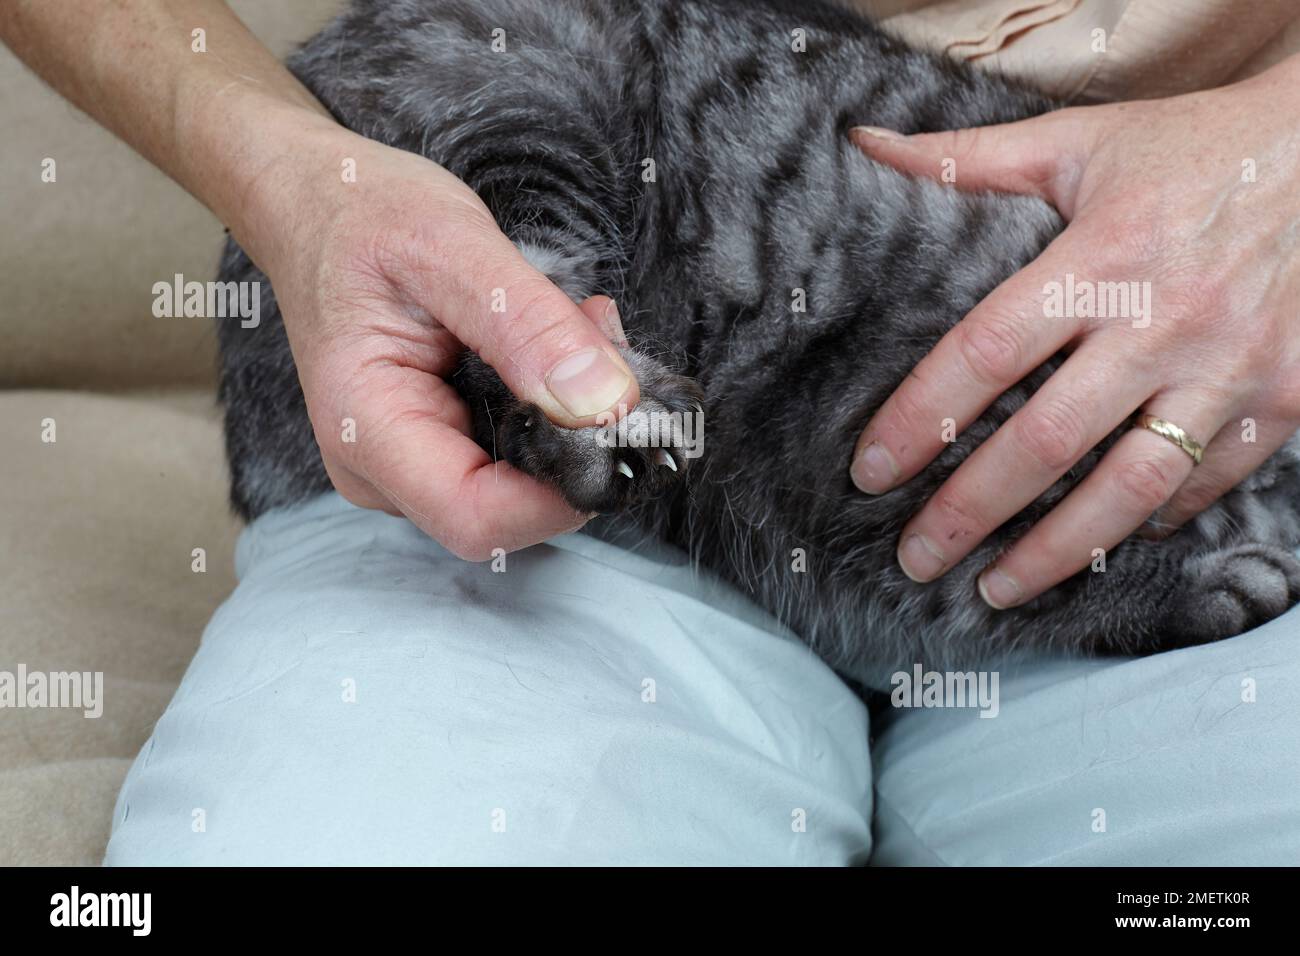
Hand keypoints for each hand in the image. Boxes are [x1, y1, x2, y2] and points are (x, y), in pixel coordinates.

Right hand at [1, 0, 637, 561]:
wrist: (319, 201)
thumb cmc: (361, 214)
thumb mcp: (449, 245)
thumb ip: (528, 326)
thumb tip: (604, 402)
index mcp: (366, 430)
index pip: (477, 519)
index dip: (561, 494)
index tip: (619, 422)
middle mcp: (387, 469)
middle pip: (512, 511)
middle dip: (579, 441)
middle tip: (605, 344)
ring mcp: (415, 463)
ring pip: (527, 482)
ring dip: (577, 416)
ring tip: (584, 327)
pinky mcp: (445, 443)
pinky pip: (522, 450)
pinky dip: (561, 402)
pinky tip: (567, 342)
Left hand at [848, 54, 1299, 608]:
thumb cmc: (1190, 149)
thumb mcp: (1079, 141)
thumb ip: (967, 160)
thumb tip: (866, 146)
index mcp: (1101, 257)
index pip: (985, 355)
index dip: (919, 419)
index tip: (871, 472)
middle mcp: (1164, 320)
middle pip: (1047, 440)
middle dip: (970, 511)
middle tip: (916, 557)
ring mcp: (1230, 366)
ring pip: (1130, 484)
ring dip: (1057, 549)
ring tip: (995, 589)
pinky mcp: (1285, 397)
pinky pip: (1209, 481)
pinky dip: (1154, 520)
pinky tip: (1105, 543)